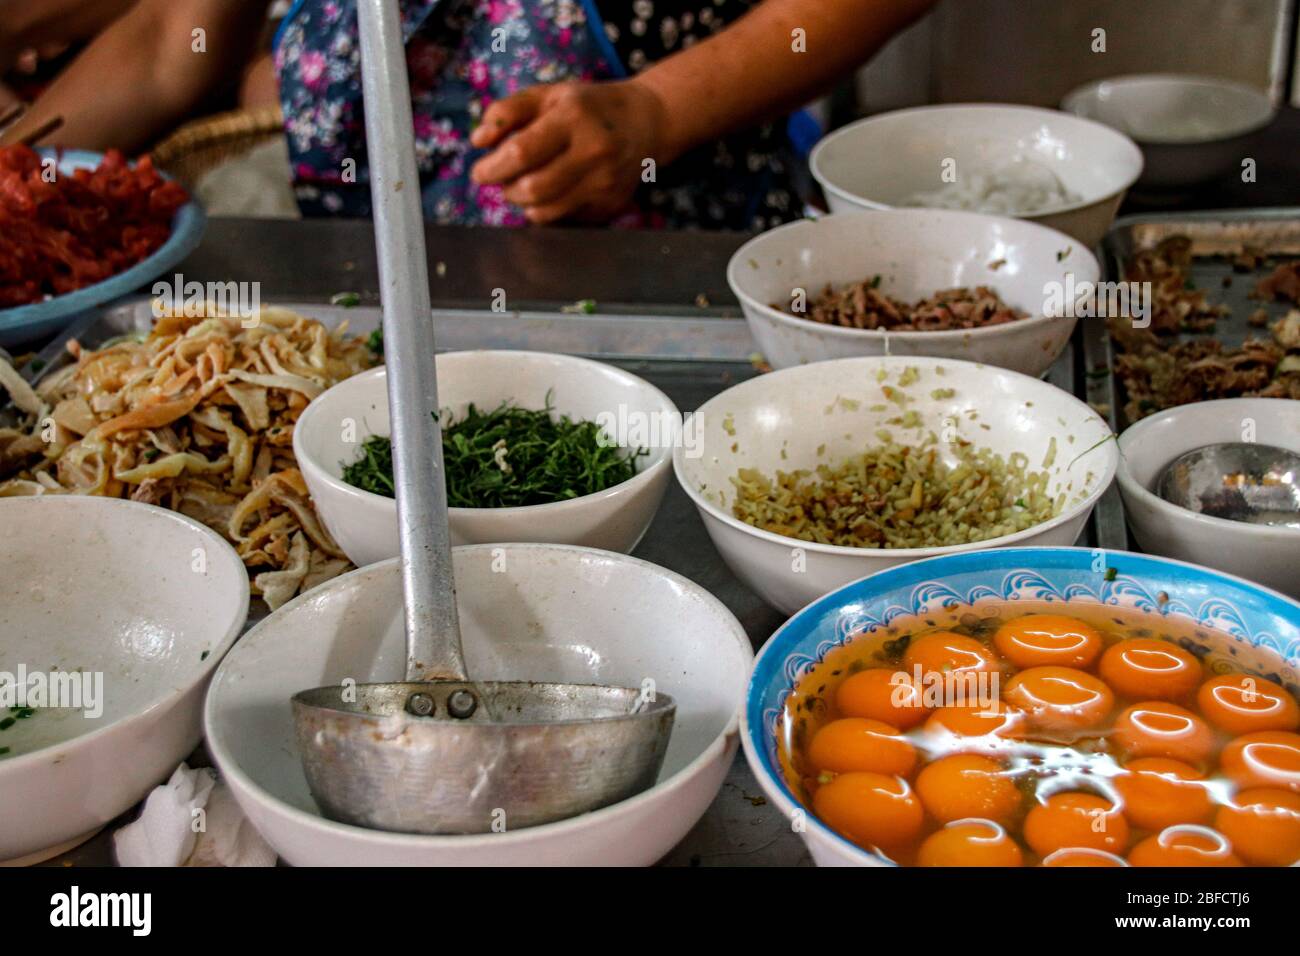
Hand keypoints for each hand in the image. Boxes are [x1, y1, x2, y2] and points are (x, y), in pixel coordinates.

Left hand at [469, 79, 670, 224]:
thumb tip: (478, 141)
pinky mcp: (610, 206)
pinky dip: (547, 209)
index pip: (522, 153)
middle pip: (532, 189)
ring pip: (545, 212)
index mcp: (574, 118)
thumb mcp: (547, 95)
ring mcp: (605, 184)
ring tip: (524, 183)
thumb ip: (507, 112)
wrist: (646, 123)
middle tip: (502, 179)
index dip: (492, 168)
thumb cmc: (587, 107)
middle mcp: (594, 153)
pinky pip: (563, 220)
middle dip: (506, 189)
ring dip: (523, 203)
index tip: (479, 172)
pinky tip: (552, 190)